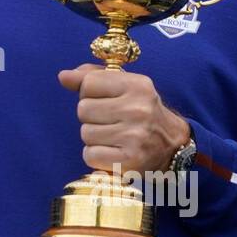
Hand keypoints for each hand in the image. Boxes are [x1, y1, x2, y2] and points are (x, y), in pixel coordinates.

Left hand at [58, 63, 190, 175]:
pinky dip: (96, 156)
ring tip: (113, 137)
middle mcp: (138, 109)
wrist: (173, 145)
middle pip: (83, 109)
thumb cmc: (141, 111)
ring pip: (85, 133)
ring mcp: (135, 136)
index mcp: (137, 85)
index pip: (88, 83)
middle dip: (91, 117)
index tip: (106, 100)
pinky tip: (113, 152)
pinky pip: (90, 155)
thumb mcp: (124, 86)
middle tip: (111, 121)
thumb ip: (92, 77)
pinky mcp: (130, 161)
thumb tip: (63, 76)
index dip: (89, 93)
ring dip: (94, 138)